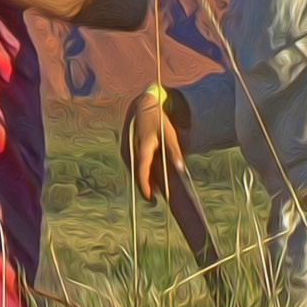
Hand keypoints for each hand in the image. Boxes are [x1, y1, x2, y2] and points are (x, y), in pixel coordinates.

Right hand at [120, 89, 183, 205]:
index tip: (151, 199)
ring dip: (143, 179)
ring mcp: (126, 149)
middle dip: (145, 187)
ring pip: (134, 170)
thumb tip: (180, 168)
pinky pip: (132, 164)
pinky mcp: (125, 149)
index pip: (142, 172)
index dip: (145, 187)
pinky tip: (148, 175)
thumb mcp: (169, 135)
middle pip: (137, 174)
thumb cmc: (158, 121)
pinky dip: (140, 171)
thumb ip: (174, 151)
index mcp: (142, 147)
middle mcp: (131, 150)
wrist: (142, 106)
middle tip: (155, 200)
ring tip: (154, 189)